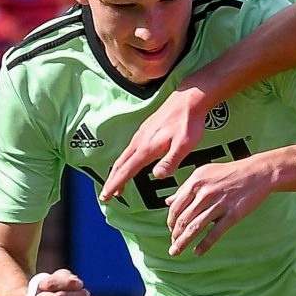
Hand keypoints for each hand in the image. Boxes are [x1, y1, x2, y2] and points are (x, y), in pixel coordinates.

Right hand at [103, 86, 208, 203]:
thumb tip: (158, 176)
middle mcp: (140, 141)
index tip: (106, 196)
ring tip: (117, 185)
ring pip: (124, 157)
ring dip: (118, 172)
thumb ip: (170, 161)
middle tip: (106, 195)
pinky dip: (125, 162)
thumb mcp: (184, 145)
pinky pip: (129, 150)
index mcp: (147, 148)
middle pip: (120, 165)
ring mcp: (141, 135)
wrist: (189, 99)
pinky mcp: (145, 130)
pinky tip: (130, 165)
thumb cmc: (188, 123)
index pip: (126, 170)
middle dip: (112, 181)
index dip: (115, 184)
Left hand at [165, 157, 276, 255]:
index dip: (171, 221)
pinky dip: (204, 245)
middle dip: (175, 234)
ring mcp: (219, 204)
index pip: (176, 206)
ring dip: (183, 242)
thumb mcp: (204, 174)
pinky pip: (214, 233)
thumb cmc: (230, 173)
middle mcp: (204, 193)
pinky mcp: (233, 215)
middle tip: (173, 245)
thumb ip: (185, 188)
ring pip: (195, 227)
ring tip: (176, 251)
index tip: (171, 230)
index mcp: (195, 182)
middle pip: (183, 219)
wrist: (258, 172)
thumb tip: (168, 202)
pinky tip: (197, 253)